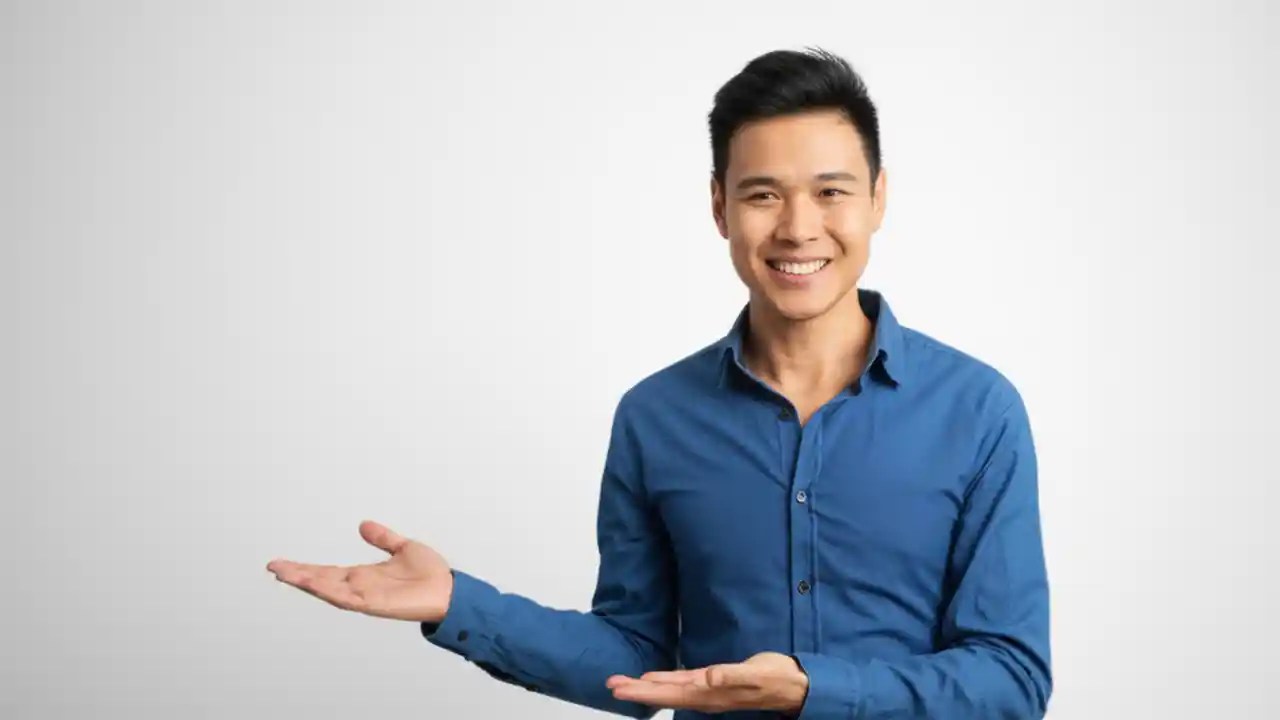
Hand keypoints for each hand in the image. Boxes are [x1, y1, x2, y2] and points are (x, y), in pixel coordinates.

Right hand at [266, 520, 453, 622]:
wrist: (450, 589)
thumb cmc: (430, 574)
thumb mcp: (402, 547)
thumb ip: (382, 538)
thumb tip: (364, 525)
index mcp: (364, 575)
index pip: (327, 571)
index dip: (305, 568)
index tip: (282, 563)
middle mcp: (360, 586)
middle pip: (322, 580)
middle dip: (297, 575)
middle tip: (273, 567)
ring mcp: (366, 596)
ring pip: (329, 590)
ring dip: (307, 582)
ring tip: (284, 573)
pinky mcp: (376, 603)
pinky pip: (348, 598)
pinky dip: (331, 591)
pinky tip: (315, 584)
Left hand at [606, 651, 808, 714]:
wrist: (793, 685)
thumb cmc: (776, 678)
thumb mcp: (757, 675)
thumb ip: (733, 675)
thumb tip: (709, 676)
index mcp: (711, 693)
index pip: (670, 692)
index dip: (644, 690)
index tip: (621, 686)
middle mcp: (705, 695)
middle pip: (664, 694)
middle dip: (636, 690)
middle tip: (610, 684)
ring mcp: (709, 692)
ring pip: (670, 690)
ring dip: (645, 687)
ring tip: (623, 683)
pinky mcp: (714, 684)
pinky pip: (682, 684)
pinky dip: (665, 682)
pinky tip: (654, 680)